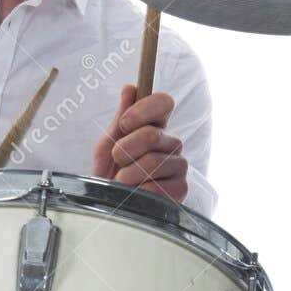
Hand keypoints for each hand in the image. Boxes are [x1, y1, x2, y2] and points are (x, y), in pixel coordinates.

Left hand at [91, 83, 188, 201]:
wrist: (109, 202)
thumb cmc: (110, 170)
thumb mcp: (109, 142)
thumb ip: (121, 116)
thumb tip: (130, 88)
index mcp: (156, 125)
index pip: (164, 102)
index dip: (142, 111)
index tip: (124, 124)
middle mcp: (171, 142)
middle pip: (151, 135)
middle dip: (124, 149)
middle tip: (118, 160)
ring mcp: (178, 165)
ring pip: (152, 161)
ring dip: (127, 174)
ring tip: (122, 181)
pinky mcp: (181, 188)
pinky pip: (157, 186)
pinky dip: (137, 191)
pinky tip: (136, 193)